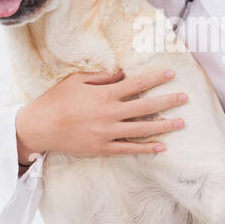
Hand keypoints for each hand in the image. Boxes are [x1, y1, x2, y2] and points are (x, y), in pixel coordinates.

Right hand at [16, 67, 188, 161]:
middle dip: (168, 101)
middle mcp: (109, 114)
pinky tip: (161, 147)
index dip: (155, 79)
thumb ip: (102, 78)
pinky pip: (129, 148)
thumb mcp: (77, 81)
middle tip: (185, 98)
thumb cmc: (57, 100)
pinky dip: (146, 148)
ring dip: (164, 126)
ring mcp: (107, 133)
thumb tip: (123, 75)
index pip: (137, 84)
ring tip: (181, 123)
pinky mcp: (102, 148)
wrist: (40, 127)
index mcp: (104, 94)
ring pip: (142, 129)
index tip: (171, 75)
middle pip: (146, 107)